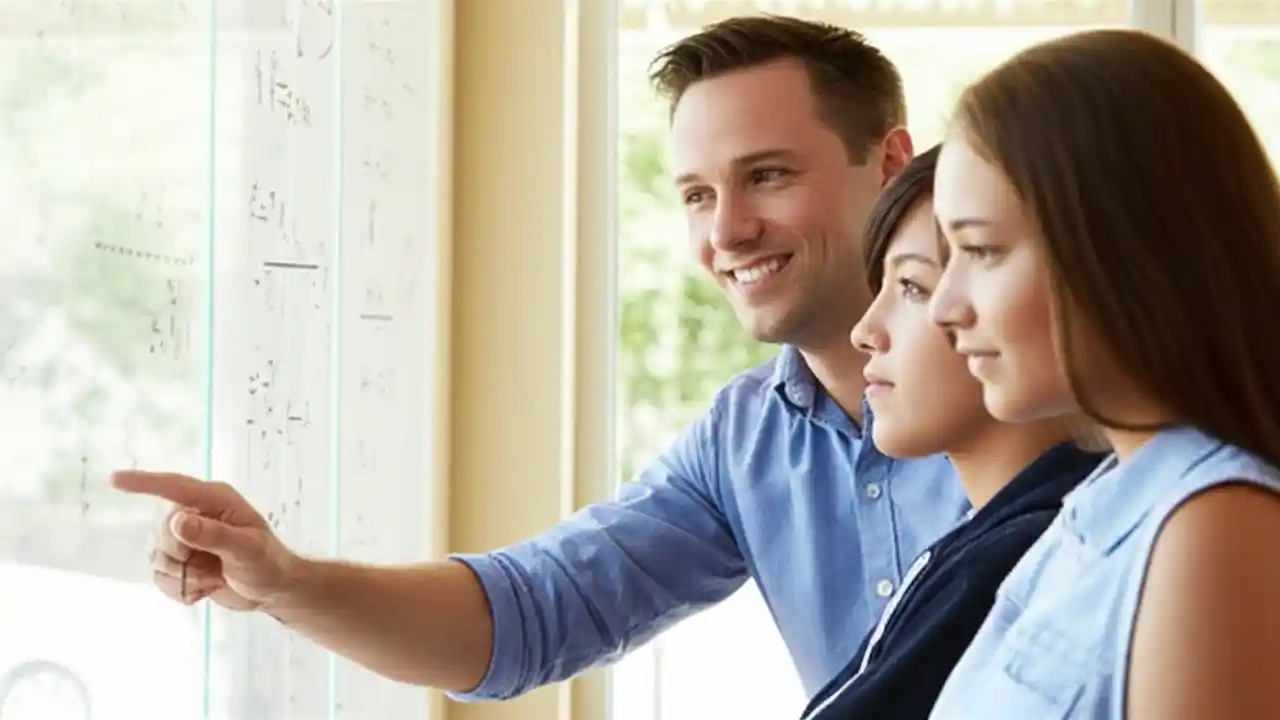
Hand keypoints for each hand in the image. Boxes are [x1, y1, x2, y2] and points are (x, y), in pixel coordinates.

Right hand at [111, 471, 298, 611]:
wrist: (271, 589)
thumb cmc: (267, 563)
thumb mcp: (247, 549)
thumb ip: (213, 535)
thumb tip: (177, 521)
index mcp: (215, 500)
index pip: (173, 487)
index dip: (143, 483)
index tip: (114, 480)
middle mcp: (196, 513)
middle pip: (161, 530)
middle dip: (181, 555)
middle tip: (213, 567)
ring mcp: (185, 538)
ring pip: (156, 556)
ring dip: (183, 575)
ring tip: (213, 578)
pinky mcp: (180, 561)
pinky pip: (159, 576)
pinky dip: (179, 588)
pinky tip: (204, 589)